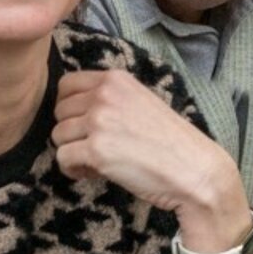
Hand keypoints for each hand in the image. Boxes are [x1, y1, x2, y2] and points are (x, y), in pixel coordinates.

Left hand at [53, 70, 250, 250]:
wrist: (194, 169)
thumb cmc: (172, 141)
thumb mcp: (142, 103)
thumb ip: (111, 99)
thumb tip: (76, 114)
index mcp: (116, 79)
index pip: (67, 85)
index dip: (70, 107)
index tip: (85, 124)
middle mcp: (105, 95)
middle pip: (59, 111)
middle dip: (72, 132)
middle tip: (96, 147)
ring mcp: (99, 122)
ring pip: (58, 135)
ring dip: (73, 152)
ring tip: (98, 162)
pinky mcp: (96, 150)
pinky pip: (63, 158)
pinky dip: (74, 170)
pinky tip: (95, 174)